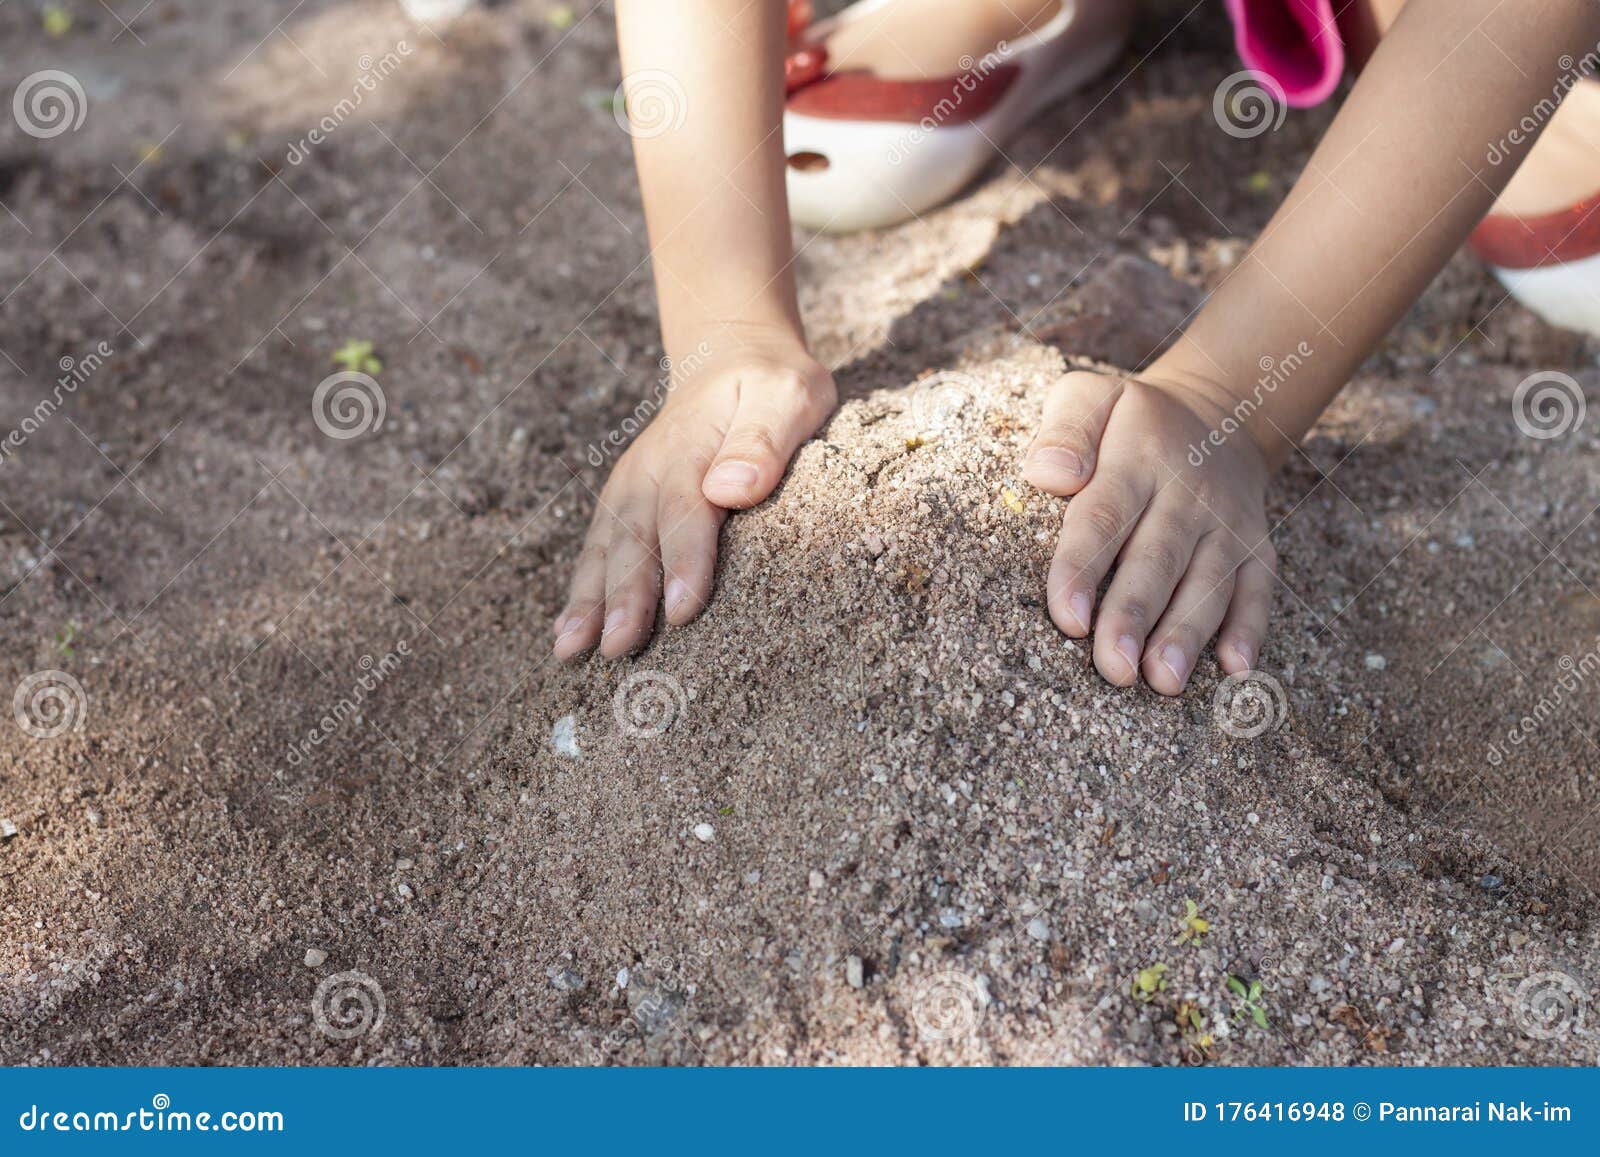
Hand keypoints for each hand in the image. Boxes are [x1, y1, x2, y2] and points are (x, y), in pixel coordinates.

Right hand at [554, 326, 835, 659]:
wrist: (730, 362)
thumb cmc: (771, 389)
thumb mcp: (789, 395)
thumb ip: (764, 438)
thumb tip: (733, 487)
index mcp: (693, 445)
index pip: (687, 508)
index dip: (685, 560)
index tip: (681, 611)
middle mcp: (651, 468)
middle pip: (636, 536)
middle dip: (625, 596)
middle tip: (618, 648)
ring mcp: (631, 486)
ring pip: (607, 547)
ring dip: (589, 601)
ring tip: (570, 651)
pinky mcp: (624, 503)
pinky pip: (598, 549)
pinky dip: (582, 593)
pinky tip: (569, 636)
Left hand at [1021, 369, 1277, 694]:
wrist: (1216, 414)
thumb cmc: (1127, 422)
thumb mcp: (1091, 399)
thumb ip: (1065, 429)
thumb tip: (1049, 474)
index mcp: (1137, 458)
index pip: (1105, 515)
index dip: (1085, 567)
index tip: (1068, 617)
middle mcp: (1189, 494)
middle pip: (1158, 559)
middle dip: (1135, 616)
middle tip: (1114, 668)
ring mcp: (1228, 523)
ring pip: (1208, 583)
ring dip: (1187, 634)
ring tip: (1164, 682)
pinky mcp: (1257, 548)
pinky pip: (1258, 590)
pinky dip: (1250, 630)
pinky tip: (1235, 671)